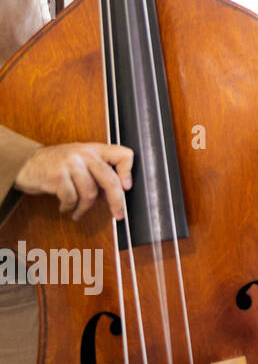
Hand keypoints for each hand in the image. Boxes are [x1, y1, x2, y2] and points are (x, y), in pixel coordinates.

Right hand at [13, 143, 133, 220]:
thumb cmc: (55, 165)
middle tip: (119, 214)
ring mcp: (70, 164)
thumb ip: (97, 172)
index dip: (128, 172)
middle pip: (110, 180)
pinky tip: (65, 207)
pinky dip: (69, 207)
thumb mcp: (79, 160)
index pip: (123, 154)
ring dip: (84, 207)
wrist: (23, 163)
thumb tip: (112, 195)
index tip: (126, 187)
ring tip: (78, 211)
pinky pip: (71, 198)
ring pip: (90, 193)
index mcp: (94, 149)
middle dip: (116, 201)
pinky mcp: (57, 176)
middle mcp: (85, 154)